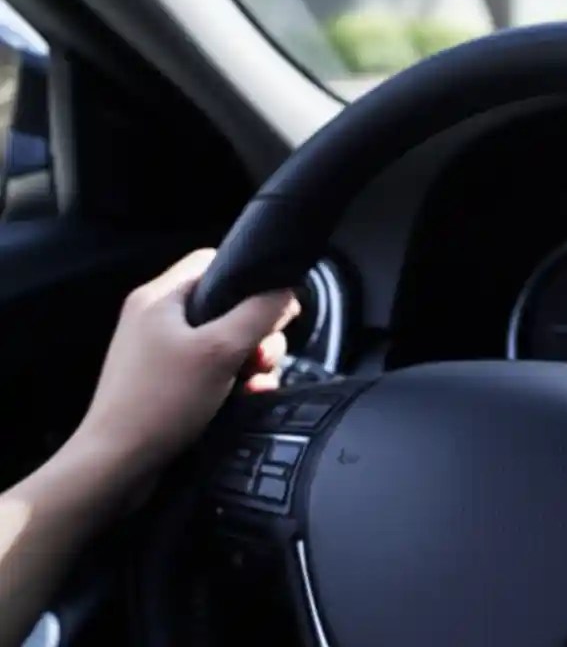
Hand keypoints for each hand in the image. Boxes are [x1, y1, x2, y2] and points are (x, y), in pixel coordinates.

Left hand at [73, 250, 298, 471]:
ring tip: (256, 384)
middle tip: (263, 359)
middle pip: (228, 305)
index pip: (214, 262)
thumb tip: (288, 291)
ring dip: (252, 361)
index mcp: (160, 296)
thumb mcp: (221, 350)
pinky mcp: (167, 382)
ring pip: (226, 339)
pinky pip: (213, 367)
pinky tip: (248, 398)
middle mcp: (158, 318)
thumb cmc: (164, 400)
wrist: (118, 464)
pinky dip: (235, 380)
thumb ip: (260, 313)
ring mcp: (161, 352)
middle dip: (257, 331)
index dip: (249, 279)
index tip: (273, 309)